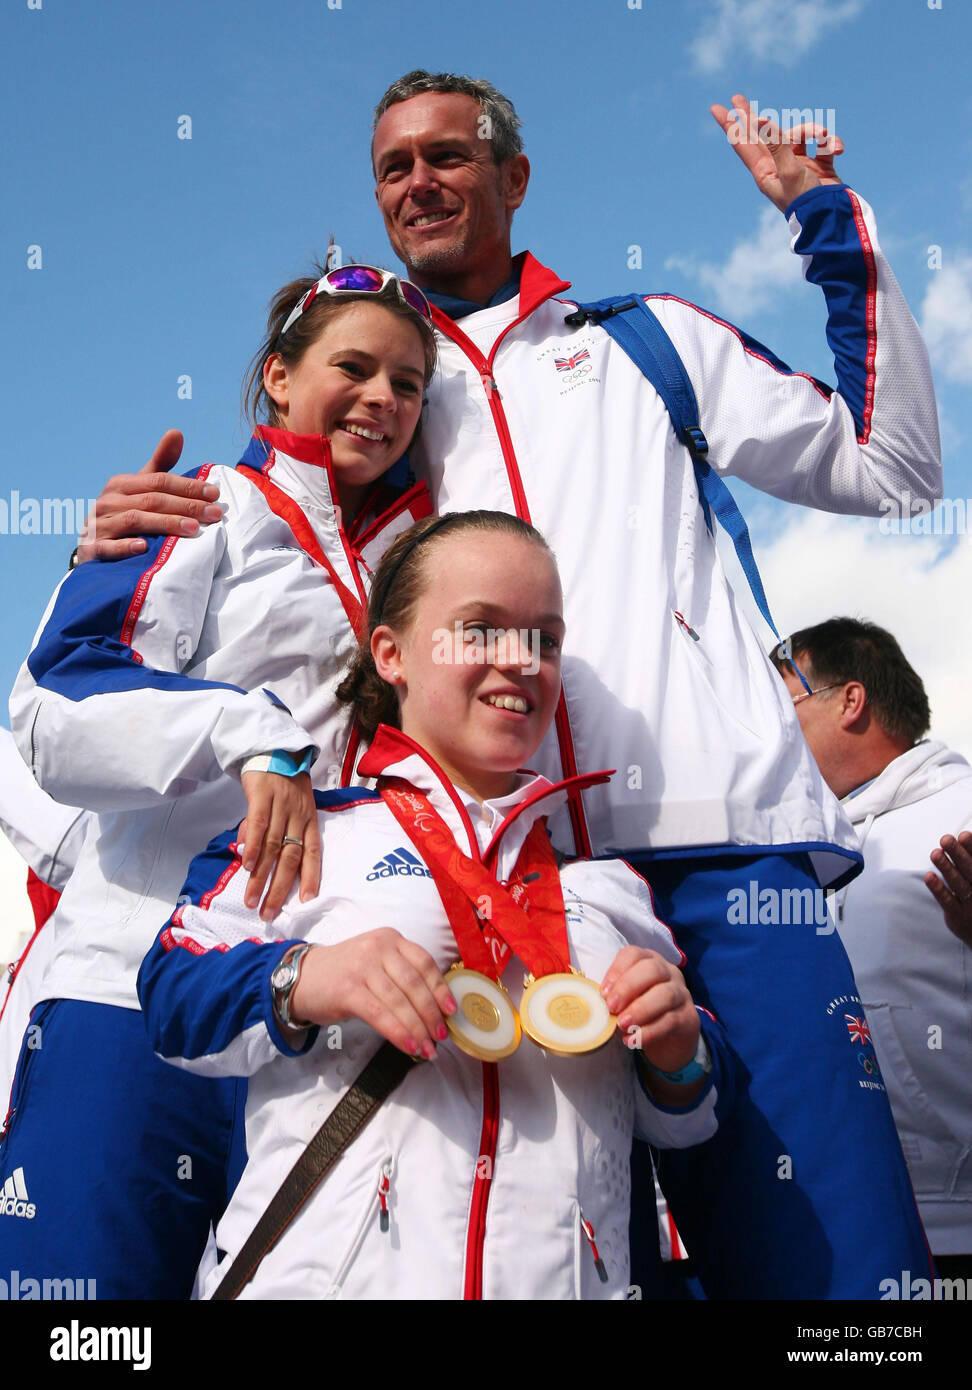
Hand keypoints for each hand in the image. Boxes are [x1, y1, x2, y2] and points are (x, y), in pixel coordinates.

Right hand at [76, 430, 222, 562]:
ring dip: (165, 523)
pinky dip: (125, 547)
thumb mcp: (139, 488)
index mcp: (121, 484)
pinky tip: (143, 548)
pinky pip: (108, 547)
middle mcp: (109, 501)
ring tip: (193, 528)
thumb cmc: (123, 513)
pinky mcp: (93, 548)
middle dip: (186, 506)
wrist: (90, 544)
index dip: (188, 486)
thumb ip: (159, 464)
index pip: (159, 481)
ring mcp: (99, 525)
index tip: (215, 493)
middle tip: (214, 513)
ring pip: (135, 520)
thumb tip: (176, 432)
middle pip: (152, 500)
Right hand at [239, 770, 321, 920]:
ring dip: (262, 876)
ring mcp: (281, 805)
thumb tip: (251, 861)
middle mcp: (298, 814)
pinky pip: (259, 824)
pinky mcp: (262, 795)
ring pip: (273, 847)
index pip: (313, 853)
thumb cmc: (281, 782)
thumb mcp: (287, 806)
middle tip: (268, 913)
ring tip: (252, 900)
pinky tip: (246, 865)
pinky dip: (254, 846)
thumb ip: (272, 832)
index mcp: (309, 819)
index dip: (310, 877)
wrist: (273, 746)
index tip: (305, 902)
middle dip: (280, 888)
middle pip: (291, 857)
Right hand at [290, 930, 457, 1058]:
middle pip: (415, 984)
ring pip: (400, 1002)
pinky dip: (399, 1033)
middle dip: (431, 1014)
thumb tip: (435, 1008)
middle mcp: (378, 948)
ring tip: (428, 1048)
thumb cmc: (346, 974)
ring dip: (418, 1029)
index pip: (424, 963)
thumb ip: (402, 975)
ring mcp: (363, 967)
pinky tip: (410, 1046)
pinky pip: (381, 1015)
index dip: (441, 989)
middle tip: (441, 1036)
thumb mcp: (377, 962)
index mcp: (391, 939)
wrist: (302, 978)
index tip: (452, 1011)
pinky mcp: (349, 990)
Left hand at [601, 946, 700, 1076]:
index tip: (603, 993)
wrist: (670, 1041)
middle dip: (628, 987)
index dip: (617, 971)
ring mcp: (682, 994)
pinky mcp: (689, 1018)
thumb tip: (593, 1003)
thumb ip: (614, 998)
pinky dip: (649, 1031)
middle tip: (612, 1008)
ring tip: (622, 1025)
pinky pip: (671, 1021)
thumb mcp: (627, 1001)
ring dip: (640, 1009)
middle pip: (652, 969)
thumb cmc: (642, 1013)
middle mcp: (668, 973)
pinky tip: (633, 1040)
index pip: (634, 954)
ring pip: (665, 994)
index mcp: (649, 962)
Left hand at [711, 93, 844, 212]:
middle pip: (762, 134)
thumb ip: (776, 144)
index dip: (731, 125)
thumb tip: (758, 120)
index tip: (716, 109)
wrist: (833, 216)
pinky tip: (838, 149)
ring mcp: (798, 163)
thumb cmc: (806, 198)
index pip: (743, 143)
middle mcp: (778, 165)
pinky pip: (822, 144)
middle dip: (752, 116)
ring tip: (823, 135)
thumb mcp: (789, 170)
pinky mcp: (818, 164)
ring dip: (814, 130)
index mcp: (764, 170)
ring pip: (800, 133)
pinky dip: (831, 143)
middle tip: (737, 98)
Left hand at [925, 831, 971, 948]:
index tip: (964, 835)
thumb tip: (964, 834)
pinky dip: (938, 889)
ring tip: (935, 853)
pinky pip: (947, 902)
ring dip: (946, 868)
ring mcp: (971, 906)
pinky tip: (929, 876)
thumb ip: (970, 859)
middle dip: (958, 854)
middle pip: (970, 871)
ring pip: (958, 885)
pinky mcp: (958, 917)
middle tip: (946, 839)